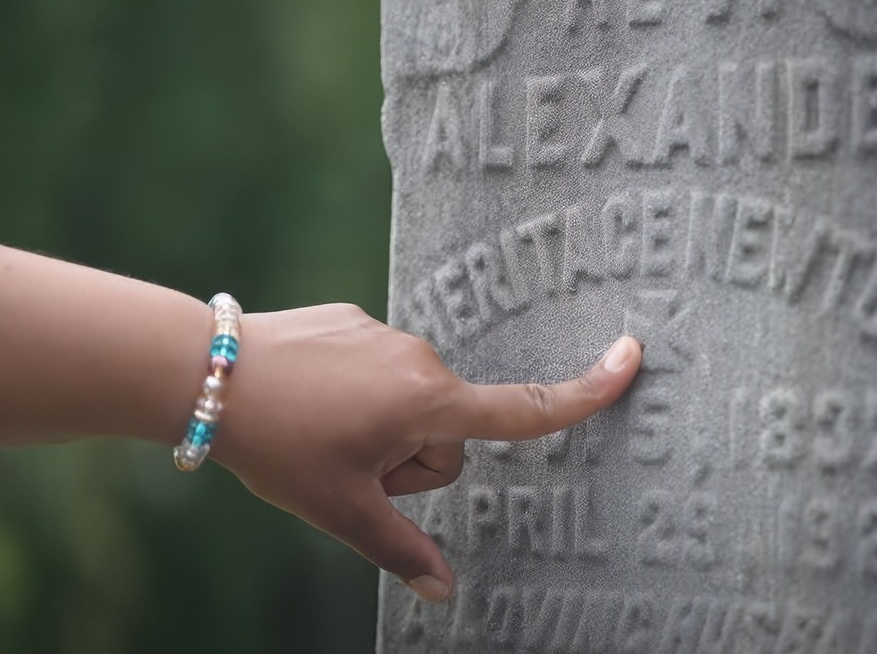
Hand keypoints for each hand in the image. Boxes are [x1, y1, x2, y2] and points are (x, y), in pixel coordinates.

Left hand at [209, 304, 641, 601]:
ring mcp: (387, 335)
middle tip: (351, 464)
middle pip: (448, 432)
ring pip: (412, 404)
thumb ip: (401, 550)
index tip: (633, 358)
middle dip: (413, 458)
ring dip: (384, 428)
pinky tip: (311, 401)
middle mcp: (420, 360)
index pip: (520, 409)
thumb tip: (444, 593)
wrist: (206, 372)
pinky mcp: (357, 322)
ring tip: (323, 432)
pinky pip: (381, 372)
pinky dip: (359, 396)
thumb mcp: (341, 507)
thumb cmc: (279, 444)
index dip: (583, 393)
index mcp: (428, 402)